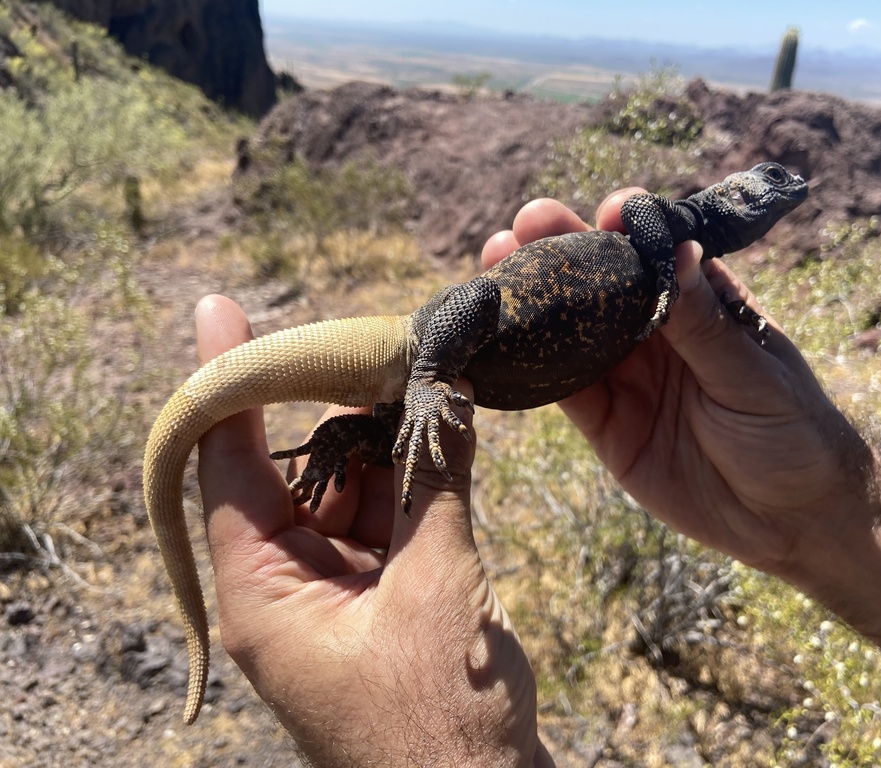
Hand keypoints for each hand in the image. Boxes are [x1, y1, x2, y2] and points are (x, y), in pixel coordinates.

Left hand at [193, 295, 550, 767]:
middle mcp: (285, 592)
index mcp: (264, 598)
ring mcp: (331, 598)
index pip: (228, 468)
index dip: (228, 385)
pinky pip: (379, 524)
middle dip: (336, 412)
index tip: (221, 312)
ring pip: (343, 494)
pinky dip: (408, 486)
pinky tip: (442, 444)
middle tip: (378, 351)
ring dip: (383, 448)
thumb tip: (450, 393)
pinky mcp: (374, 603)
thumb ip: (438, 482)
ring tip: (426, 394)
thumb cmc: (442, 720)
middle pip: (292, 472)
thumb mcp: (440, 585)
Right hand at [481, 192, 867, 580]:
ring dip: (530, 299)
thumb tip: (678, 251)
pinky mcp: (604, 422)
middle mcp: (657, 333)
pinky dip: (525, 364)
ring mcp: (626, 375)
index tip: (608, 213)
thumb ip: (704, 324)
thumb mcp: (753, 377)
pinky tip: (493, 338)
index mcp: (702, 304)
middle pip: (600, 283)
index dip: (628, 228)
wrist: (788, 521)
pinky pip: (559, 387)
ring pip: (568, 328)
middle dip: (561, 249)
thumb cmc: (791, 434)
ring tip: (492, 264)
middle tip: (524, 224)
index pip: (658, 254)